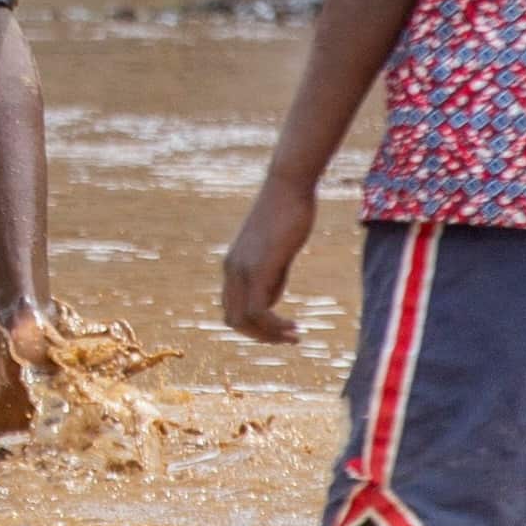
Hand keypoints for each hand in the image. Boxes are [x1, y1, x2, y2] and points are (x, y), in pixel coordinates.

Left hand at [222, 173, 318, 343]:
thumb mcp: (276, 253)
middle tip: (288, 337)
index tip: (280, 329)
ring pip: (242, 320)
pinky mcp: (258, 268)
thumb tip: (269, 304)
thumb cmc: (288, 214)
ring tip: (294, 336)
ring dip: (269, 336)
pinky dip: (274, 327)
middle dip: (260, 336)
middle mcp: (231, 270)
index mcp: (233, 265)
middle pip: (232, 320)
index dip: (253, 327)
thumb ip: (270, 278)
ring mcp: (242, 269)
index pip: (231, 309)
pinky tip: (294, 327)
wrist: (288, 187)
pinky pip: (258, 311)